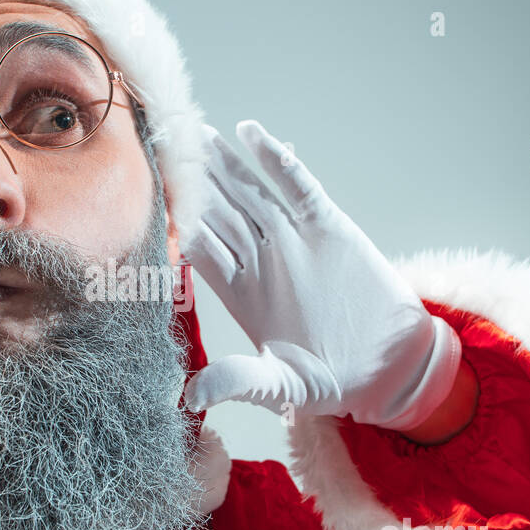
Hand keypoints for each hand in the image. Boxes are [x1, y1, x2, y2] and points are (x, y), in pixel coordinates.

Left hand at [181, 120, 460, 430]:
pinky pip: (296, 185)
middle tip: (159, 143)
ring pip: (249, 191)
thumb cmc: (330, 379)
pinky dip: (276, 160)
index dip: (172, 222)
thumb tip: (191, 398)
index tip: (143, 197)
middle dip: (190, 180)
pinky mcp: (327, 225)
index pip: (197, 247)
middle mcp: (260, 258)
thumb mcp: (281, 385)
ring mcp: (292, 238)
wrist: (387, 366)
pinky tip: (252, 134)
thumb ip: (238, 382)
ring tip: (196, 131)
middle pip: (216, 210)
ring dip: (224, 162)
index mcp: (239, 291)